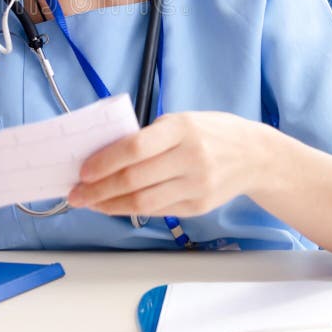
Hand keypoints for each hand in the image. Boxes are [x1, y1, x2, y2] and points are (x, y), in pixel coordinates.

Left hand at [67, 111, 268, 217]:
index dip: (105, 161)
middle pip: (134, 180)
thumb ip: (147, 137)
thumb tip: (105, 156)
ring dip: (110, 205)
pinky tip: (115, 206)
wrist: (254, 155)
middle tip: (77, 193)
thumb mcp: (180, 121)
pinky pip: (157, 210)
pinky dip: (131, 210)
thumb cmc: (210, 132)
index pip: (135, 147)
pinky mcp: (198, 206)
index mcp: (181, 129)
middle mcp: (190, 157)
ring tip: (90, 203)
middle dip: (98, 190)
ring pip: (143, 202)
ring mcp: (196, 185)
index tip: (84, 170)